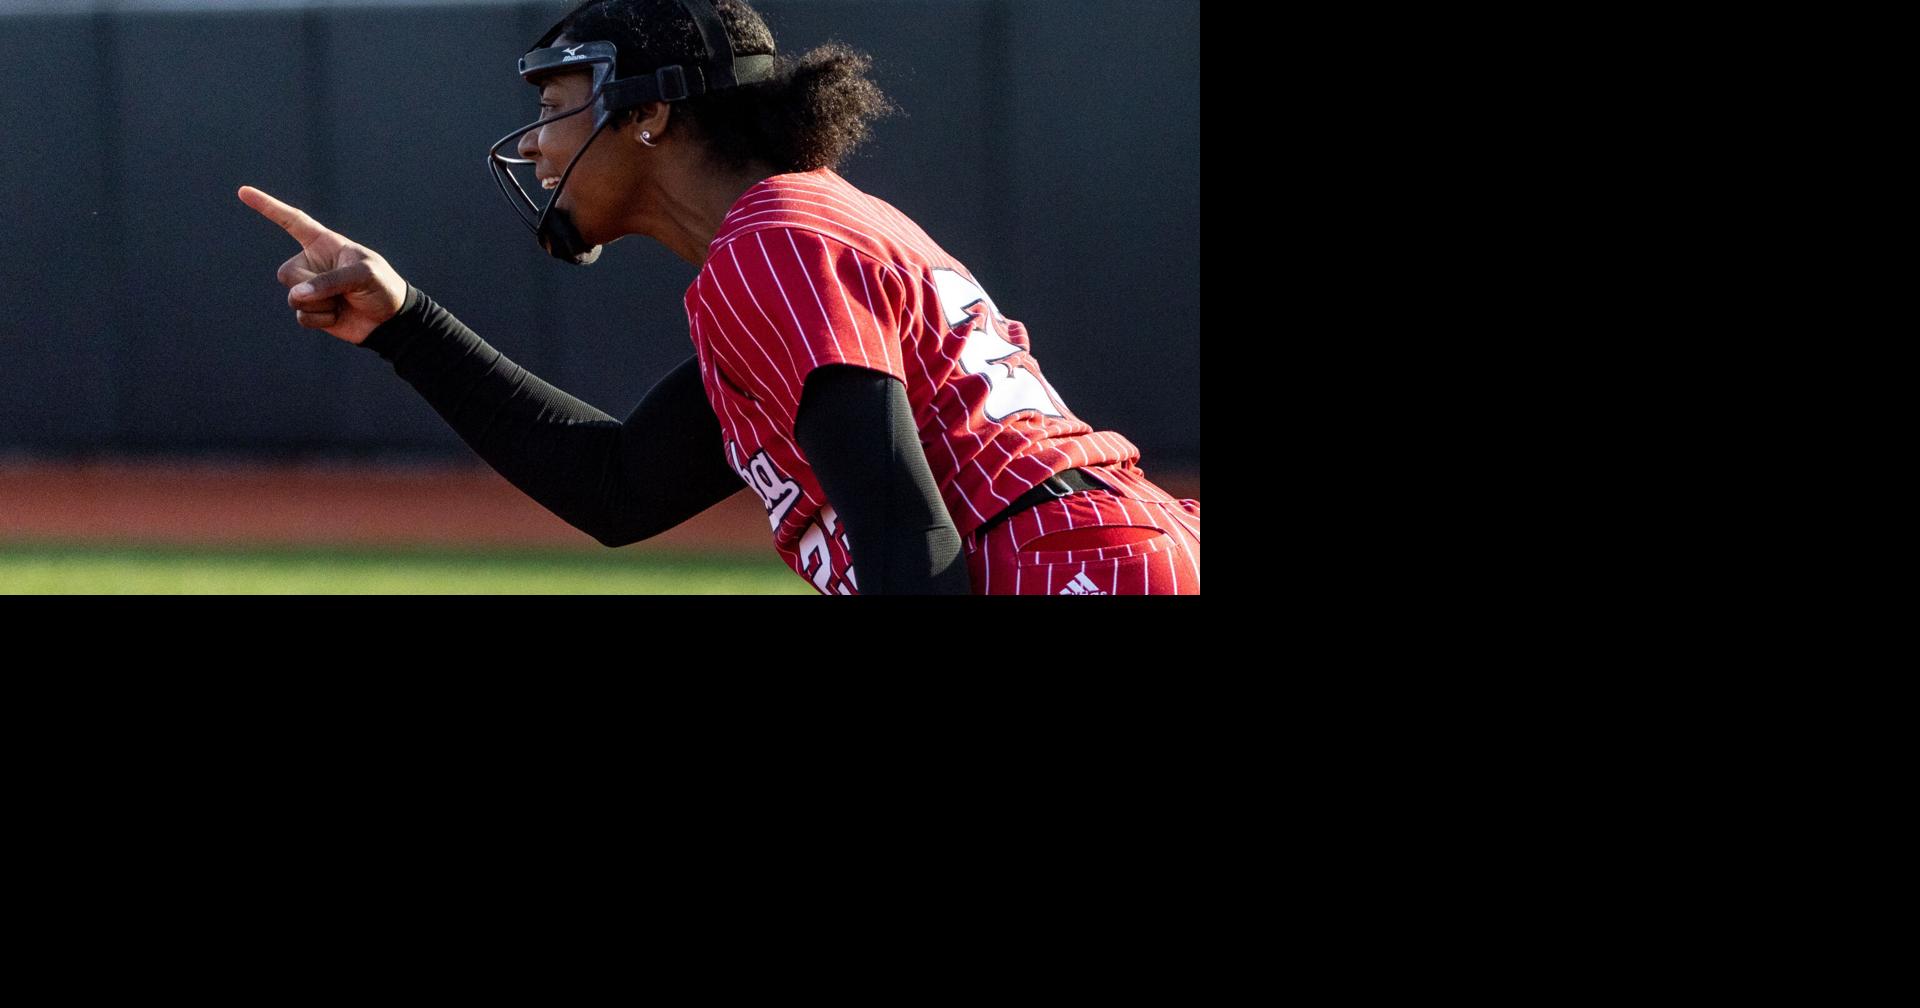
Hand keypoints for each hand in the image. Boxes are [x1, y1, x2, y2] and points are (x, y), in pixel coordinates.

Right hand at [238, 185, 407, 345]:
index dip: (268, 206)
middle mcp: (312, 263)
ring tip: (343, 302)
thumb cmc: (382, 287)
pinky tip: (339, 316)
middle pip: (287, 273)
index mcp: (324, 243)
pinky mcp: (312, 310)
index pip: (292, 221)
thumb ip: (329, 281)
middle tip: (343, 289)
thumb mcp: (363, 275)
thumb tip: (296, 296)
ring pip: (293, 297)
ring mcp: (310, 287)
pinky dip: (322, 319)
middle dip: (313, 285)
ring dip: (321, 304)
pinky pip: (301, 316)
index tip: (243, 192)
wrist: (391, 320)